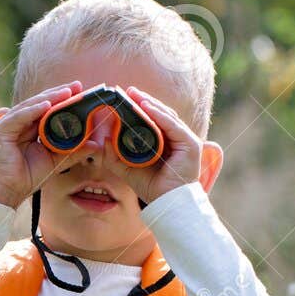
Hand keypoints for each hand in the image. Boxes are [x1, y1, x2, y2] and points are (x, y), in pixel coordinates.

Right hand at [0, 81, 83, 207]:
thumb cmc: (28, 176)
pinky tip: (46, 105)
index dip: (63, 99)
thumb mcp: (56, 161)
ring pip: (31, 106)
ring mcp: (9, 124)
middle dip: (59, 93)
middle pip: (40, 102)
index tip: (81, 91)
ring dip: (49, 98)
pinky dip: (33, 110)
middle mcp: (20, 123)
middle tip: (77, 86)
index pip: (48, 108)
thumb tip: (95, 145)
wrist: (9, 191)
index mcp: (31, 127)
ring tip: (66, 92)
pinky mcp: (1, 129)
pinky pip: (19, 116)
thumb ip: (74, 152)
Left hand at [115, 86, 204, 203]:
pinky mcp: (190, 144)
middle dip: (143, 101)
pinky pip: (173, 125)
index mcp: (165, 143)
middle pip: (160, 114)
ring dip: (150, 104)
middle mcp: (176, 139)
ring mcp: (185, 140)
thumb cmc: (152, 188)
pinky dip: (159, 115)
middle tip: (127, 91)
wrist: (168, 204)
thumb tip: (104, 140)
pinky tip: (146, 106)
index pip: (153, 120)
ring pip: (167, 116)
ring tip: (134, 95)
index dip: (140, 108)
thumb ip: (115, 156)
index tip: (124, 98)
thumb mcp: (128, 169)